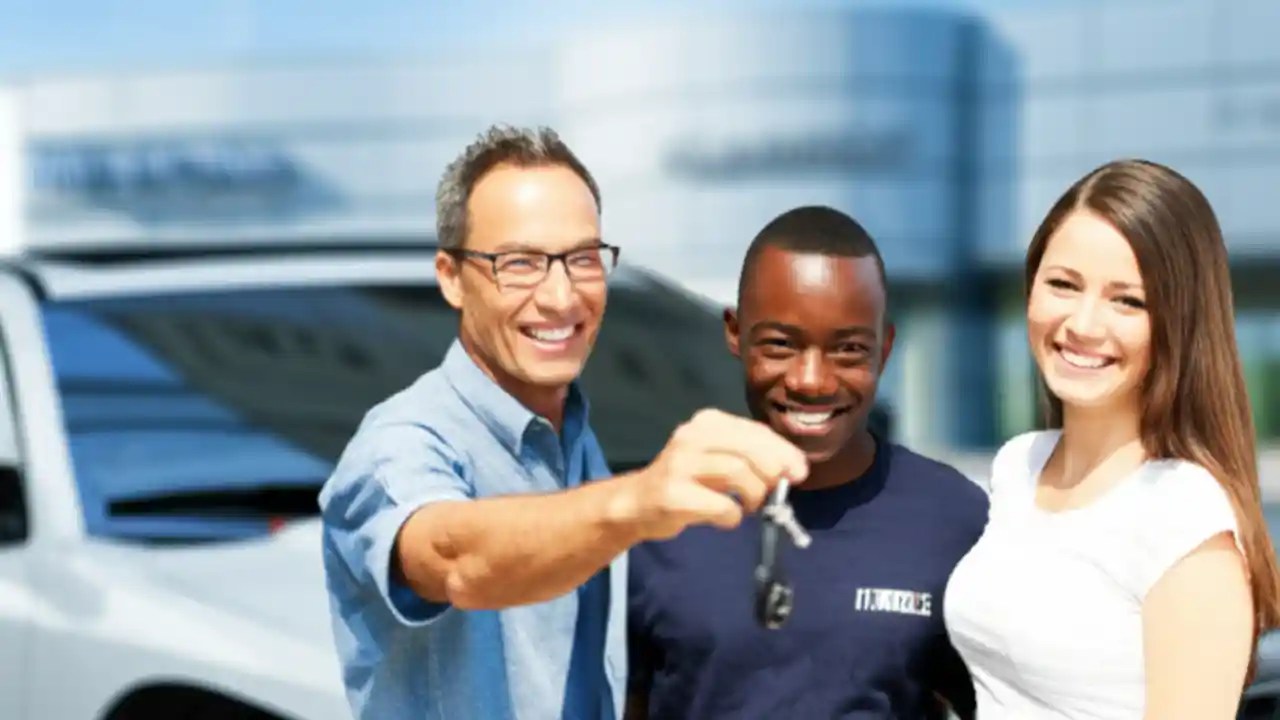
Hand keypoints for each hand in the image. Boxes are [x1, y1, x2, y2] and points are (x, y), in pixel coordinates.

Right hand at [617, 408, 808, 540]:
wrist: (637, 503)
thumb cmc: (687, 480)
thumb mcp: (717, 456)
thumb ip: (752, 455)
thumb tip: (796, 468)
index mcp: (707, 422)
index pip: (756, 431)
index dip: (783, 452)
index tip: (799, 472)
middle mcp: (692, 436)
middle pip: (749, 450)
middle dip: (772, 473)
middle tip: (774, 492)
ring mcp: (680, 464)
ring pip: (738, 473)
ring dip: (754, 495)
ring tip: (749, 506)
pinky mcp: (673, 495)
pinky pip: (721, 505)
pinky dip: (733, 516)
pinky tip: (727, 518)